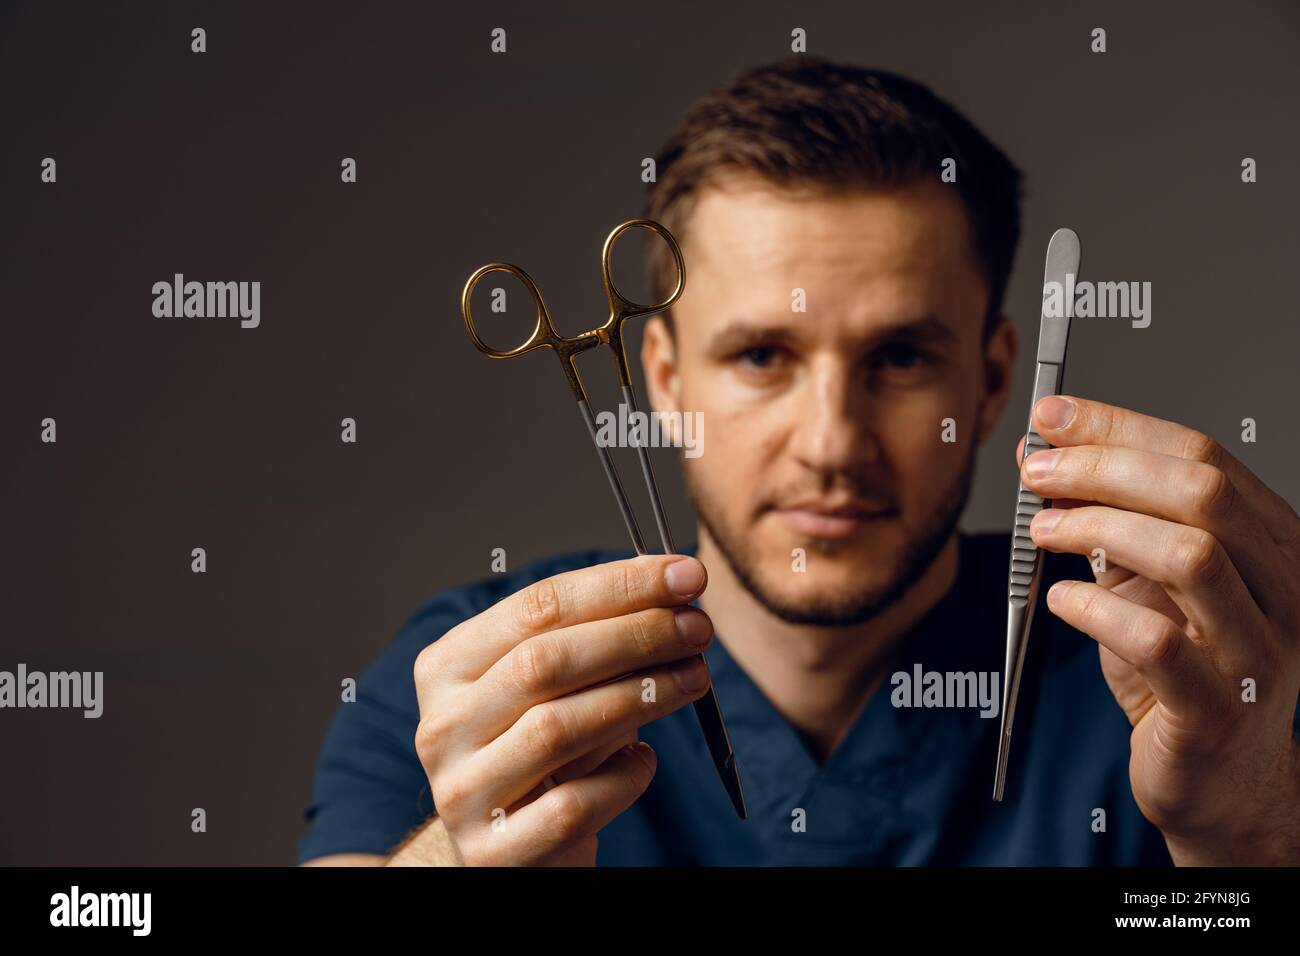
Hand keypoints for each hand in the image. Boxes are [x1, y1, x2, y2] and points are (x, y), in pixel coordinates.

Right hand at [411, 554, 714, 865]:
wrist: (503, 847)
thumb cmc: (542, 753)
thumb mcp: (559, 689)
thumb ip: (599, 641)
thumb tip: (676, 591)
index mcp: (449, 666)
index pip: (537, 606)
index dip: (619, 585)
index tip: (684, 574)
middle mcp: (442, 724)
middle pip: (545, 661)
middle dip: (636, 635)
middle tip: (698, 627)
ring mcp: (462, 791)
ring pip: (557, 729)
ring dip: (641, 695)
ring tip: (694, 678)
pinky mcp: (493, 852)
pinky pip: (572, 806)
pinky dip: (624, 776)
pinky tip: (647, 758)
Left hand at [1017, 395, 1299, 864]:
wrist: (1215, 780)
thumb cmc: (1178, 673)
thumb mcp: (1145, 583)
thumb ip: (1115, 522)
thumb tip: (1052, 457)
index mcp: (1273, 544)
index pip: (1205, 456)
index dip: (1119, 427)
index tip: (1052, 418)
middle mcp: (1284, 590)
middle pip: (1203, 492)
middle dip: (1104, 468)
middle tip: (1037, 473)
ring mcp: (1259, 653)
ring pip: (1191, 555)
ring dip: (1099, 528)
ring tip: (1041, 532)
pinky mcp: (1218, 710)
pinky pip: (1157, 641)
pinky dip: (1094, 608)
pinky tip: (1059, 600)